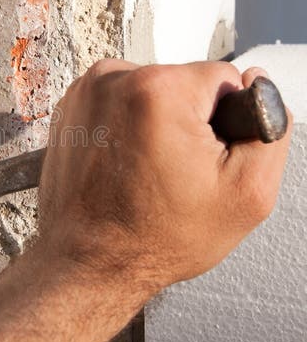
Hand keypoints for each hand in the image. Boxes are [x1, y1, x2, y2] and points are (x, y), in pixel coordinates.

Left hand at [38, 60, 291, 297]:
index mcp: (158, 89)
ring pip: (153, 92)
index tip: (199, 161)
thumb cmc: (159, 237)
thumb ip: (271, 128)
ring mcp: (86, 91)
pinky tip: (125, 167)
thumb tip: (258, 81)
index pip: (223, 79)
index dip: (225, 124)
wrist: (91, 264)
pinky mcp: (70, 106)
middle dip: (190, 123)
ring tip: (146, 173)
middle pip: (184, 84)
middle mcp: (114, 78)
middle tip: (174, 174)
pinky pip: (121, 104)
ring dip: (158, 125)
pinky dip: (128, 130)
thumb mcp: (246, 192)